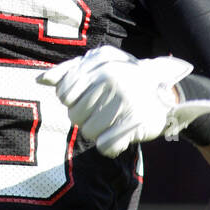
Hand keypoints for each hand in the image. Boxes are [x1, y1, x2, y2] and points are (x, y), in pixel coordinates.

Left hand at [38, 45, 193, 157]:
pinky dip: (110, 145)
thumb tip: (41, 79)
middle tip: (104, 111)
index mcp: (101, 63)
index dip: (72, 101)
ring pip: (88, 132)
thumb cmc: (126, 78)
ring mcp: (125, 101)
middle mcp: (112, 79)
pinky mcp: (136, 123)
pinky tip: (120, 134)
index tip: (88, 99)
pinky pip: (105, 146)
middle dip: (85, 117)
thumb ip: (69, 71)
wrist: (168, 94)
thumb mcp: (100, 65)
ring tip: (113, 121)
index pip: (64, 93)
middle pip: (74, 115)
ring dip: (98, 131)